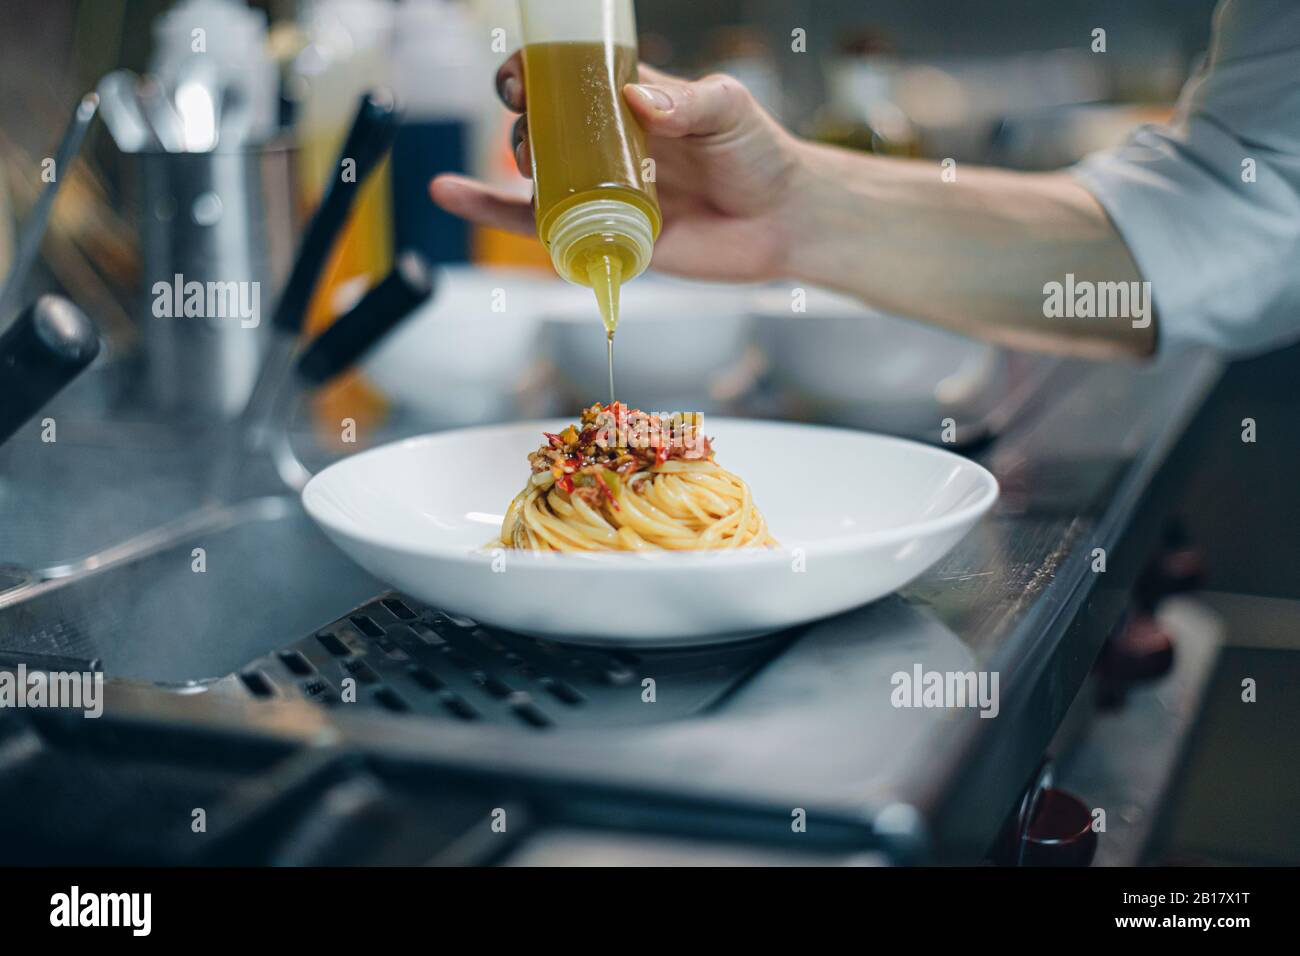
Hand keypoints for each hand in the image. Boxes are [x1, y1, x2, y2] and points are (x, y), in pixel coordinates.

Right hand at [429, 54, 804, 281]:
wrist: (783, 219)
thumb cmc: (760, 155)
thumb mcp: (729, 110)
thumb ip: (688, 100)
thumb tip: (637, 100)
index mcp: (631, 103)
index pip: (567, 79)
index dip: (535, 74)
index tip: (520, 78)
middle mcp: (608, 145)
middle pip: (543, 126)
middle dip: (525, 123)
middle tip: (534, 128)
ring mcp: (602, 191)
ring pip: (535, 174)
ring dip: (514, 162)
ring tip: (527, 162)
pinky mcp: (603, 235)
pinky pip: (539, 227)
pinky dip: (493, 211)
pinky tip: (451, 192)